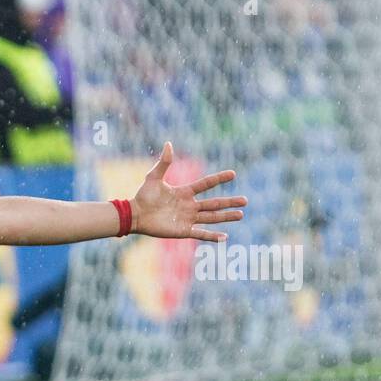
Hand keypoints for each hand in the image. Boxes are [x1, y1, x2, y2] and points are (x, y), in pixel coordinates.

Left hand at [130, 142, 245, 241]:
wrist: (135, 214)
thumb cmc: (143, 196)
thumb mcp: (153, 177)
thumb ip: (163, 163)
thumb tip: (168, 144)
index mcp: (185, 192)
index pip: (206, 184)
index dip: (219, 179)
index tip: (233, 174)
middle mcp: (189, 205)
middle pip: (214, 203)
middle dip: (229, 202)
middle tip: (245, 201)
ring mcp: (187, 218)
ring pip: (211, 217)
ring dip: (226, 217)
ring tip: (240, 215)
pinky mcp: (182, 231)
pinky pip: (200, 233)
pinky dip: (211, 236)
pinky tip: (224, 236)